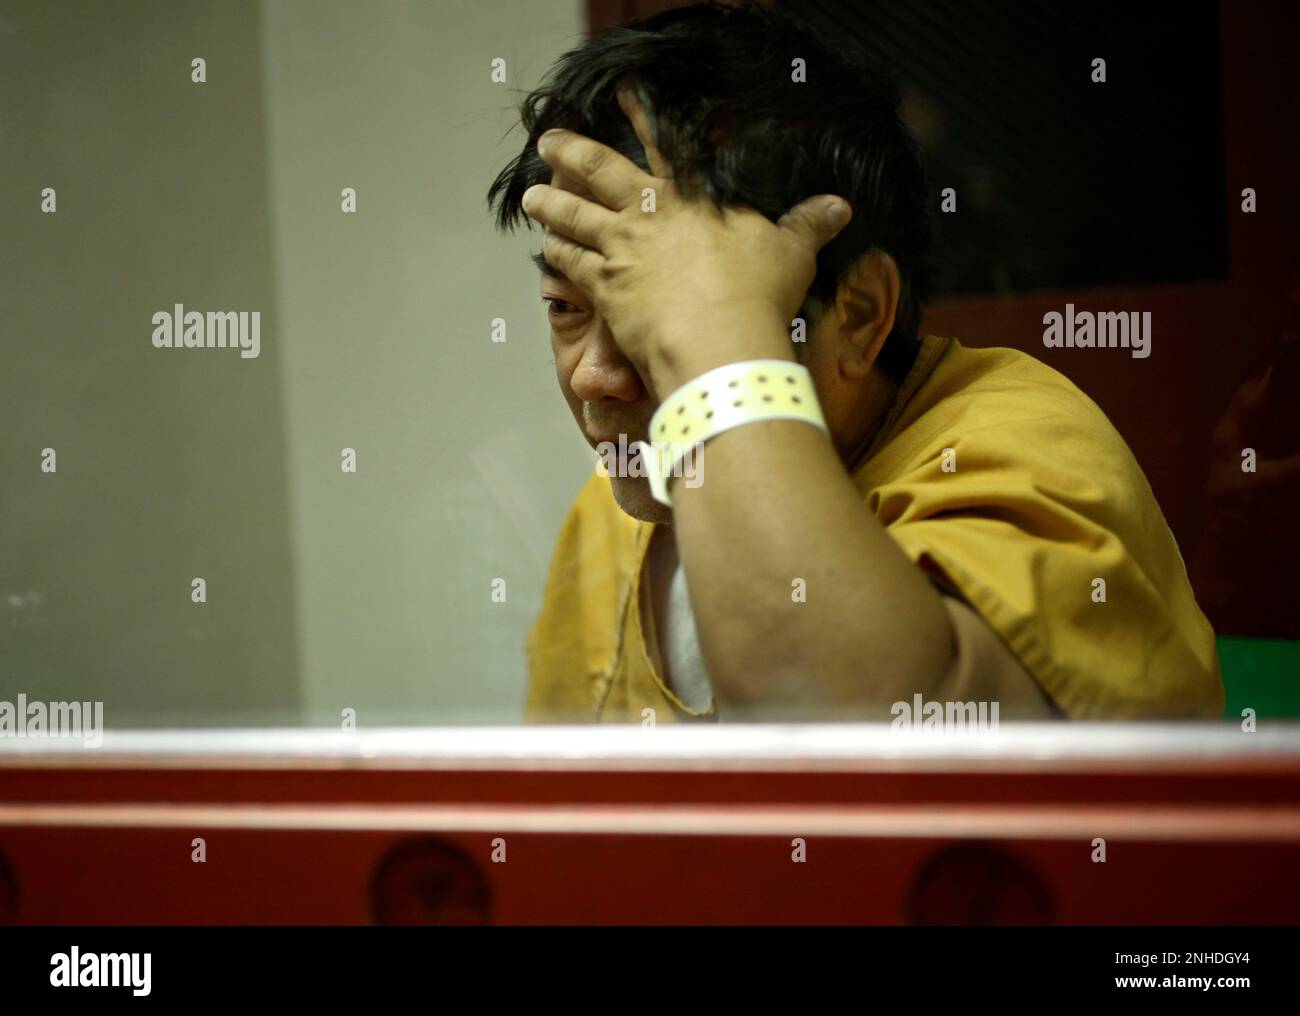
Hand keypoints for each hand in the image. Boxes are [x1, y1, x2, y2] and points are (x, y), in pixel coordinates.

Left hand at [520, 87, 852, 395]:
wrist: (718, 340)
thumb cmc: (757, 293)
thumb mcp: (791, 253)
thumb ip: (807, 226)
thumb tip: (841, 208)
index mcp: (691, 196)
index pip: (662, 143)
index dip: (641, 114)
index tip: (621, 91)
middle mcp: (647, 213)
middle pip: (598, 171)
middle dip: (571, 151)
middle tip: (549, 140)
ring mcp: (620, 247)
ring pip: (572, 214)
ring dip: (549, 202)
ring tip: (532, 195)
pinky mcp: (602, 285)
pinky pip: (569, 262)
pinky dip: (555, 251)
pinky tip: (546, 247)